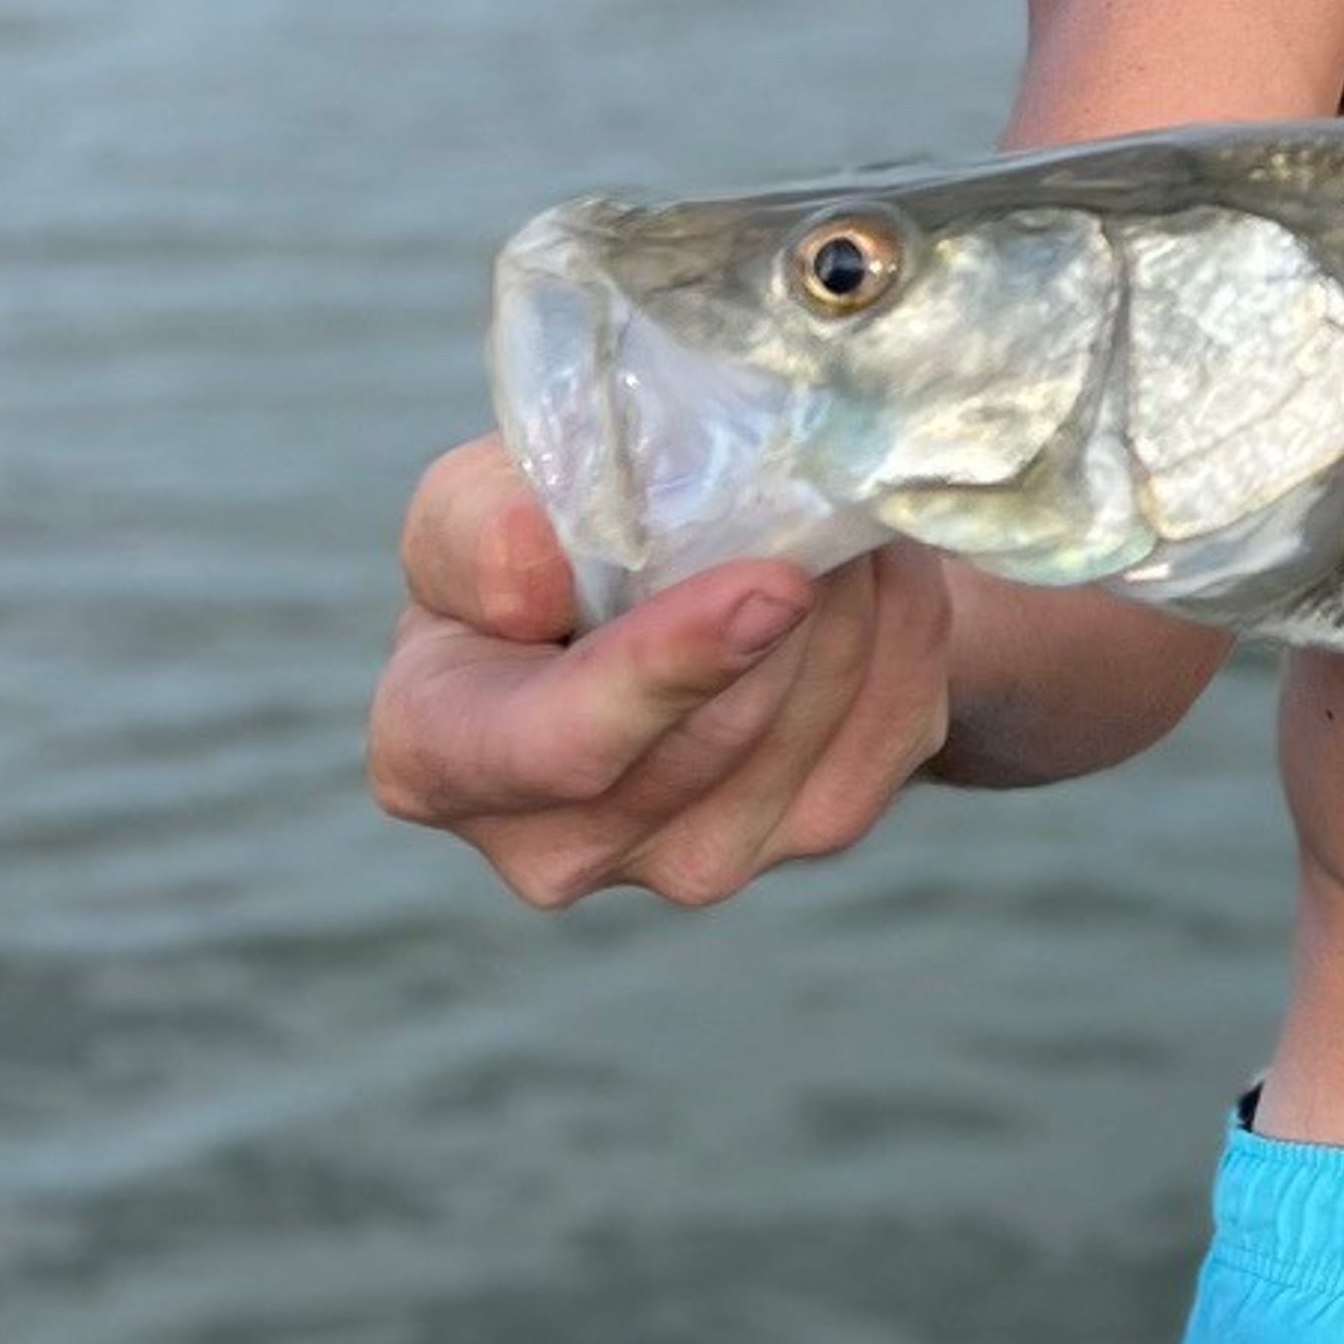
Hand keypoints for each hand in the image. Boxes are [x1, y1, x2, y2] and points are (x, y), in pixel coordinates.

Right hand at [366, 439, 958, 912]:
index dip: (667, 668)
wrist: (648, 596)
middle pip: (720, 732)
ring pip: (818, 719)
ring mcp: (695, 861)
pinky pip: (893, 721)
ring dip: (853, 600)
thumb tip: (537, 562)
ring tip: (835, 509)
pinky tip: (873, 569)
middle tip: (826, 482)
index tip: (771, 585)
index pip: (561, 742)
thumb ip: (480, 529)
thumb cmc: (532, 548)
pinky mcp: (812, 833)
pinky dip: (903, 627)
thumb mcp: (472, 508)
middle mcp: (560, 846)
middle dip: (792, 596)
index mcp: (439, 758)